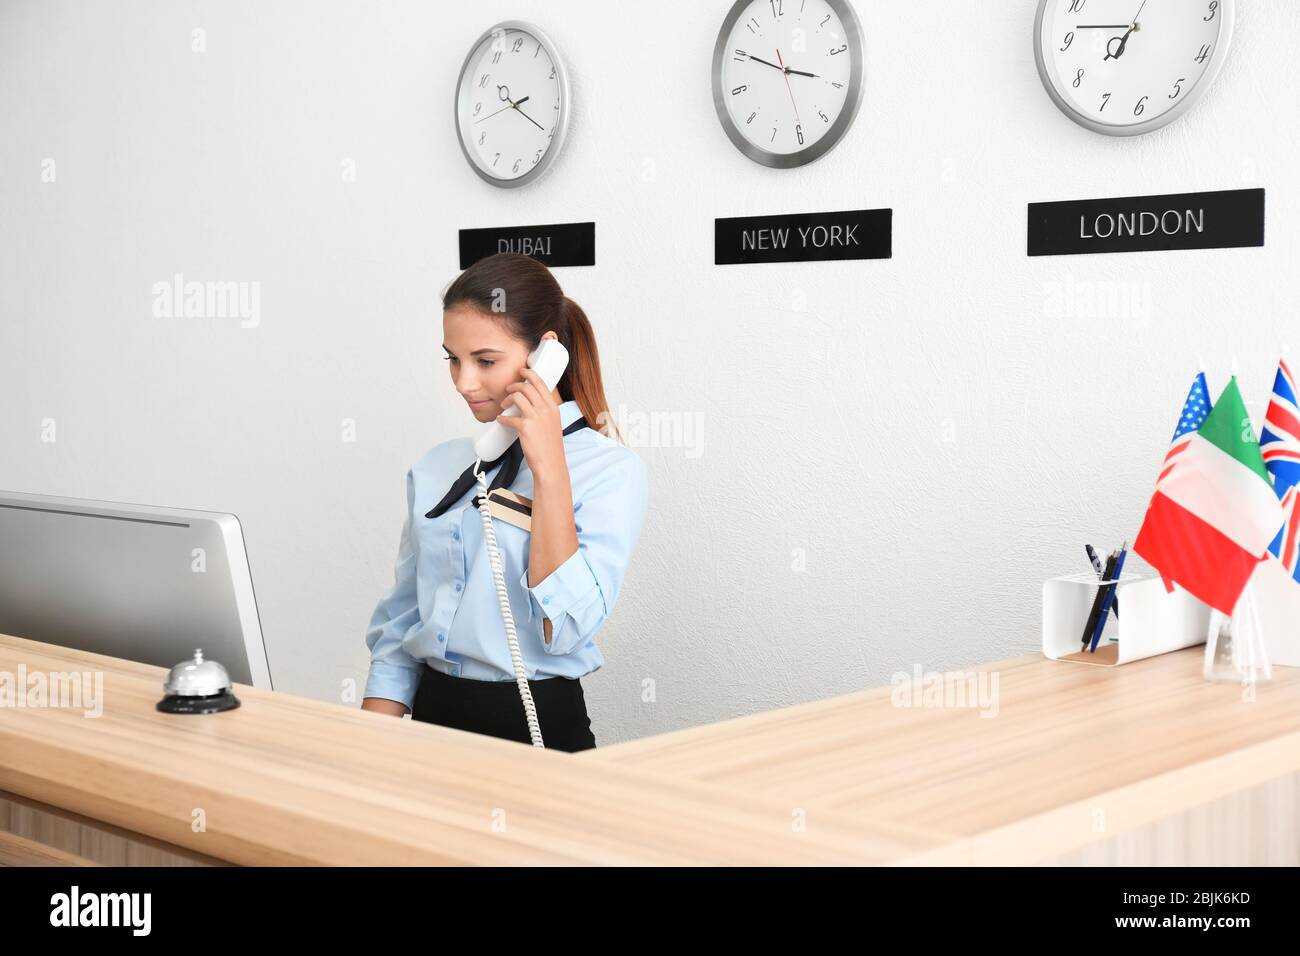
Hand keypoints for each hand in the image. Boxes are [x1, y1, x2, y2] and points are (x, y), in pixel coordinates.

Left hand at [499, 368, 567, 482]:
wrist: (550, 464)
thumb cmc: (550, 448)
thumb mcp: (553, 424)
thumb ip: (544, 412)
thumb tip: (530, 404)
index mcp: (553, 407)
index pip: (541, 383)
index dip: (529, 374)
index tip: (522, 371)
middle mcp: (546, 410)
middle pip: (526, 387)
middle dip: (514, 385)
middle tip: (508, 389)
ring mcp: (536, 418)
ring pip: (517, 396)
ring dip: (507, 399)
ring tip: (503, 405)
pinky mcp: (525, 427)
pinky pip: (508, 417)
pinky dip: (502, 418)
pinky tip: (500, 421)